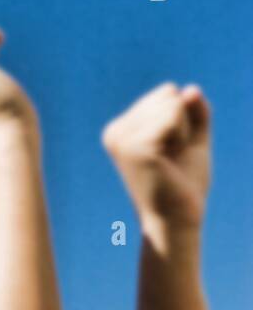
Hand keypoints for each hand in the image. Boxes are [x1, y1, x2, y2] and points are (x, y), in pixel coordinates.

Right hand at [102, 83, 210, 230]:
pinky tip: (167, 162)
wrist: (176, 218)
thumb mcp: (192, 137)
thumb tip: (188, 90)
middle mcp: (115, 131)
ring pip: (172, 103)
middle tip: (171, 158)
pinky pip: (174, 116)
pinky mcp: (134, 146)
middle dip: (183, 123)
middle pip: (168, 93)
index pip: (167, 93)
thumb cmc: (183, 182)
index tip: (170, 151)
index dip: (182, 120)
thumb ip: (194, 108)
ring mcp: (121, 139)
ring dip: (183, 132)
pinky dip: (181, 138)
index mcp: (121, 129)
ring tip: (168, 161)